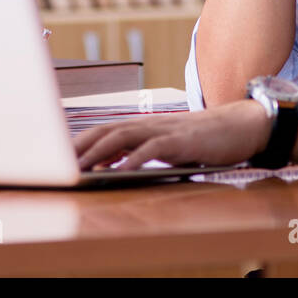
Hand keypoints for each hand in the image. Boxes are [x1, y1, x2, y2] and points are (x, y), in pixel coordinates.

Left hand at [74, 100, 272, 171]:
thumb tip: (109, 165)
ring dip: (98, 152)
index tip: (57, 156)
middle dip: (80, 146)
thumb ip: (139, 151)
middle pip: (105, 130)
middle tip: (57, 163)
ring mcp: (164, 129)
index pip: (103, 129)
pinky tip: (119, 173)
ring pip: (122, 136)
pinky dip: (133, 160)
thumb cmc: (202, 140)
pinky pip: (152, 149)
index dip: (79, 141)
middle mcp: (148, 124)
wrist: (240, 126)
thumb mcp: (166, 145)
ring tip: (80, 169)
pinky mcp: (181, 140)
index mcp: (143, 125)